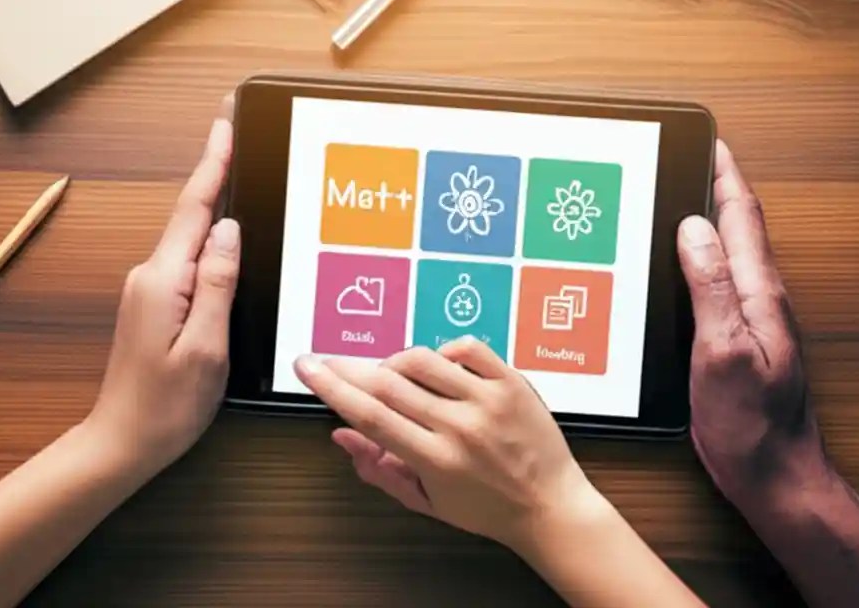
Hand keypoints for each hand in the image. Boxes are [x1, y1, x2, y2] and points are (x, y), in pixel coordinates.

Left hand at [86, 98, 239, 476]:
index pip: (195, 209)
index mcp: (164, 280)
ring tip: (243, 175)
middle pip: (192, 215)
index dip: (214, 164)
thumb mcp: (205, 347)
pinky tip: (230, 238)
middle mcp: (151, 276)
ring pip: (192, 238)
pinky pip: (190, 261)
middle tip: (240, 133)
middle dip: (217, 173)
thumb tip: (229, 230)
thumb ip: (218, 284)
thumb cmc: (165, 406)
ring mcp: (150, 289)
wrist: (121, 442)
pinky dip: (211, 241)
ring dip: (216, 207)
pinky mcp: (156, 304)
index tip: (226, 124)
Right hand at [295, 338, 595, 551]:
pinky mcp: (512, 383)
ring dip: (395, 362)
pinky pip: (466, 348)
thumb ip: (380, 469)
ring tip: (392, 376)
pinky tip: (438, 367)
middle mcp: (460, 427)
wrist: (549, 507)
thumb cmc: (487, 509)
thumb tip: (343, 435)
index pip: (371, 415)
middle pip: (388, 383)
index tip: (308, 368)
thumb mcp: (426, 501)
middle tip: (328, 360)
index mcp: (435, 460)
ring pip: (422, 360)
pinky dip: (442, 350)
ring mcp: (488, 401)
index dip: (332, 388)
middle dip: (348, 367)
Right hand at [677, 140, 832, 508]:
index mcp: (758, 292)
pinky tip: (673, 265)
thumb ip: (711, 286)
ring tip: (673, 196)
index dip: (723, 173)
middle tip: (680, 158)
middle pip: (734, 227)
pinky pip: (713, 284)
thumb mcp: (723, 350)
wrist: (771, 475)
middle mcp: (757, 298)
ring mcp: (748, 319)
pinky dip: (694, 262)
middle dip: (710, 187)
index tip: (704, 141)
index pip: (742, 215)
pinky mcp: (734, 339)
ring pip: (723, 254)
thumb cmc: (752, 424)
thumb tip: (695, 227)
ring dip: (702, 223)